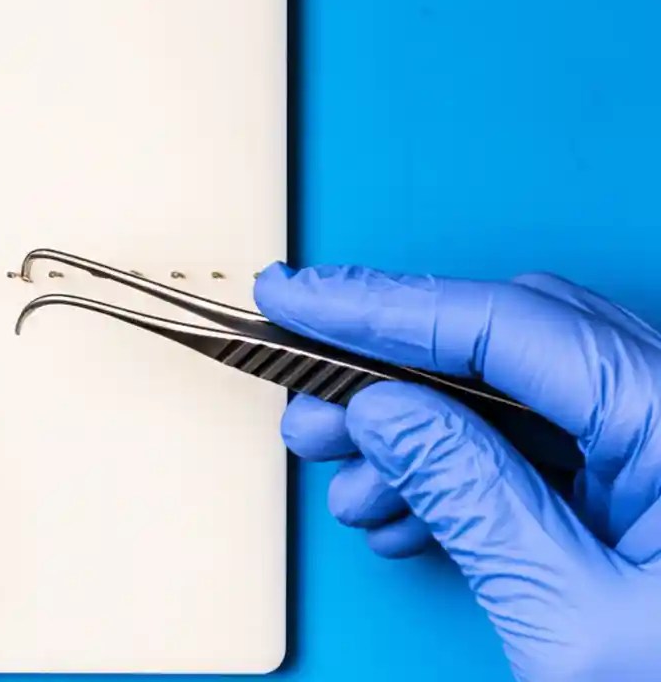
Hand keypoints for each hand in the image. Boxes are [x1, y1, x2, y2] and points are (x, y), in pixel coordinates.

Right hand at [254, 263, 660, 680]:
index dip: (386, 305)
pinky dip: (448, 474)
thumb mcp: (573, 622)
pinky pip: (525, 450)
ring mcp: (656, 456)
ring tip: (350, 488)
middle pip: (504, 345)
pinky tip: (400, 514)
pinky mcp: (634, 494)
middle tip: (307, 411)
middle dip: (387, 373)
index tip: (297, 299)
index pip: (512, 325)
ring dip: (408, 434)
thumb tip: (383, 409)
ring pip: (505, 395)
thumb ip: (474, 499)